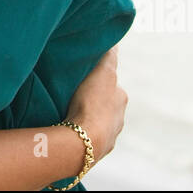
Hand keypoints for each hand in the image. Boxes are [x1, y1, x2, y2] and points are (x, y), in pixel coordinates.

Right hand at [65, 46, 126, 166]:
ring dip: (88, 118)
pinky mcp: (96, 151)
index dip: (98, 80)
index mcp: (121, 98)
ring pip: (98, 122)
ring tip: (70, 114)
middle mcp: (120, 118)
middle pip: (106, 104)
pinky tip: (71, 130)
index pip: (111, 84)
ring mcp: (109, 137)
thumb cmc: (92, 103)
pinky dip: (82, 133)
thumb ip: (109, 57)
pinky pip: (89, 138)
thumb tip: (115, 41)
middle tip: (75, 96)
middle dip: (94, 101)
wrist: (83, 140)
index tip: (85, 78)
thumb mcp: (102, 72)